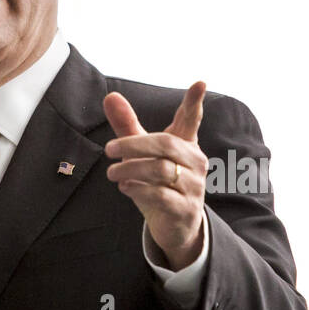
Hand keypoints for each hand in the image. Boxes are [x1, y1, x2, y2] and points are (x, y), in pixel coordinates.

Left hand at [103, 81, 208, 270]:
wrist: (177, 226)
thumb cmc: (159, 184)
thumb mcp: (142, 155)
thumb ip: (127, 127)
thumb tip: (110, 96)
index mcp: (186, 144)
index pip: (191, 120)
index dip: (194, 102)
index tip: (200, 83)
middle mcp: (195, 162)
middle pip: (165, 144)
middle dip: (133, 145)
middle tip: (108, 149)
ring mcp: (193, 186)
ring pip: (160, 170)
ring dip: (130, 169)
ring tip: (112, 173)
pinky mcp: (185, 209)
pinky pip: (160, 195)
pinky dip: (138, 189)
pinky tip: (125, 187)